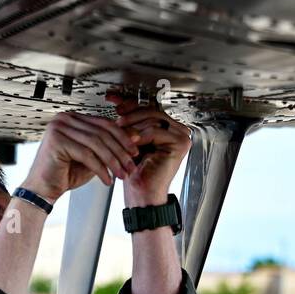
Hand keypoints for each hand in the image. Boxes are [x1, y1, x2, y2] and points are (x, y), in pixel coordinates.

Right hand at [22, 111, 139, 201]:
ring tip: (122, 175)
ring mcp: (59, 127)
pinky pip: (87, 155)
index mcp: (73, 118)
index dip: (123, 137)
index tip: (135, 151)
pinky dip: (100, 169)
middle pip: (102, 132)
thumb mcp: (94, 157)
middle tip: (131, 166)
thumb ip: (110, 145)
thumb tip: (135, 135)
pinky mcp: (57, 141)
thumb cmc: (65, 173)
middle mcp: (64, 118)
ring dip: (113, 161)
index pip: (104, 123)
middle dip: (120, 151)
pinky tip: (107, 180)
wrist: (43, 189)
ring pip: (96, 143)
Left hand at [106, 91, 190, 206]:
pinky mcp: (180, 143)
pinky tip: (132, 141)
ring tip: (120, 131)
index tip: (112, 98)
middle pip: (151, 110)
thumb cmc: (136, 172)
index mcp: (168, 127)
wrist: (142, 194)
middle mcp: (178, 130)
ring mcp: (181, 136)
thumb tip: (117, 101)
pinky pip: (155, 131)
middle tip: (116, 118)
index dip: (129, 102)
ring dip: (133, 125)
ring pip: (152, 119)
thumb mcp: (129, 140)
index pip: (148, 107)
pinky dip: (140, 135)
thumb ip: (129, 121)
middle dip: (130, 113)